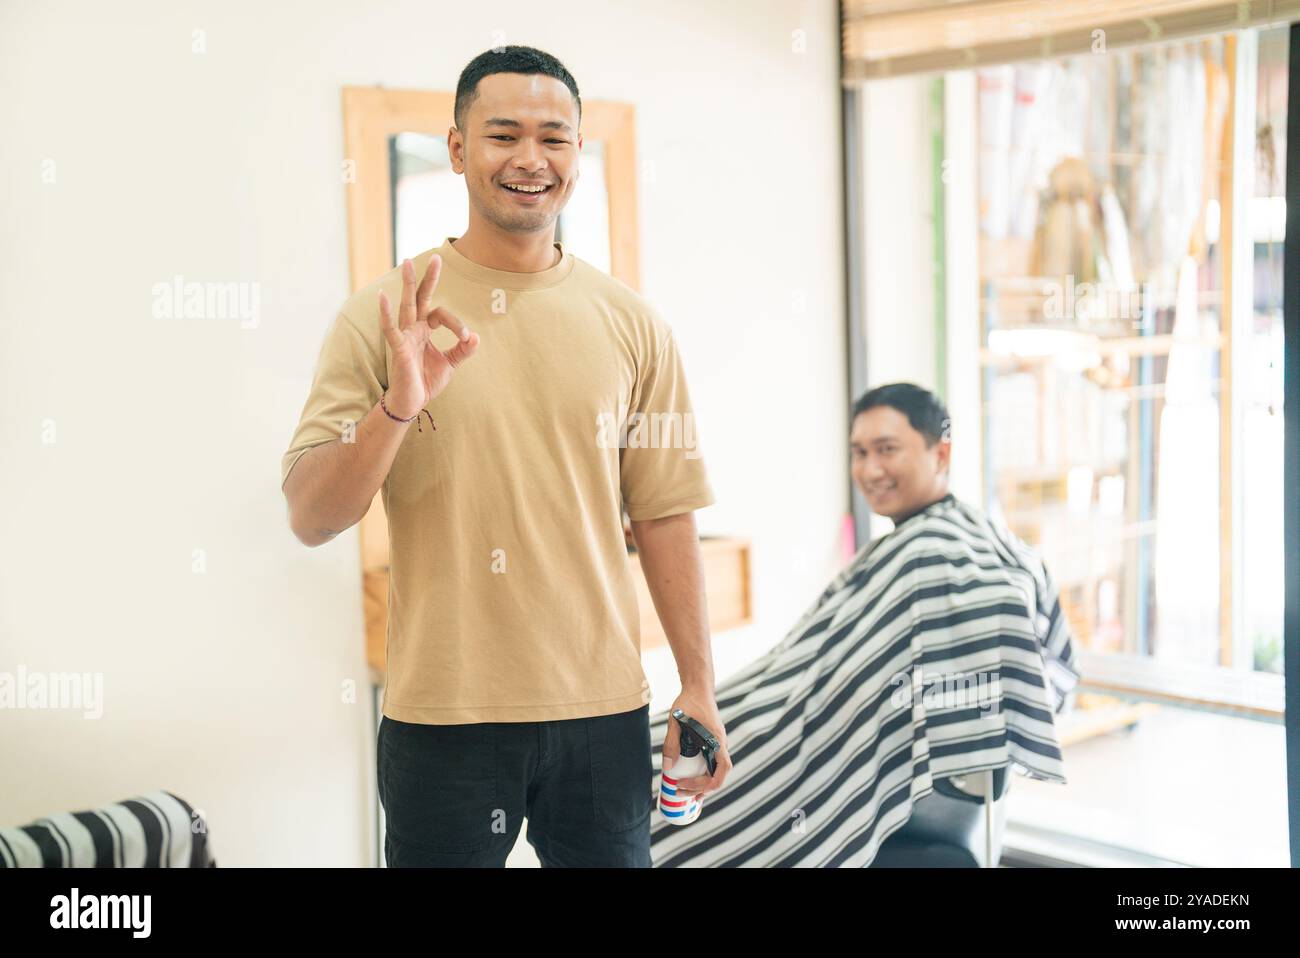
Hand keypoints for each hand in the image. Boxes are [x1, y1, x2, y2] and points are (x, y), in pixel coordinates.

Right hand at [378, 256, 478, 418]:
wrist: (412, 403)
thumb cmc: (426, 381)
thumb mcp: (450, 364)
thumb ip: (463, 350)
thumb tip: (476, 336)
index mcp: (424, 330)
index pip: (441, 314)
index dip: (457, 324)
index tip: (468, 338)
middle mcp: (413, 328)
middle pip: (420, 297)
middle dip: (427, 278)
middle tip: (436, 257)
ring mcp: (404, 336)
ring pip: (406, 305)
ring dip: (408, 284)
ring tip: (407, 263)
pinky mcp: (398, 348)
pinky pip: (390, 328)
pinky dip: (385, 313)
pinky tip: (382, 296)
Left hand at [662, 686, 730, 800]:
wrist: (698, 687)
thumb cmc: (688, 702)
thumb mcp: (676, 721)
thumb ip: (671, 743)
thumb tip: (668, 768)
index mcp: (717, 741)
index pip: (721, 771)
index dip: (706, 784)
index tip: (686, 785)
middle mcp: (721, 744)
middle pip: (718, 776)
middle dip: (700, 789)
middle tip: (680, 794)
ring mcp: (718, 743)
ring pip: (715, 770)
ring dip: (702, 784)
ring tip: (686, 793)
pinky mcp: (712, 741)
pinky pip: (711, 763)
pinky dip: (703, 774)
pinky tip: (691, 779)